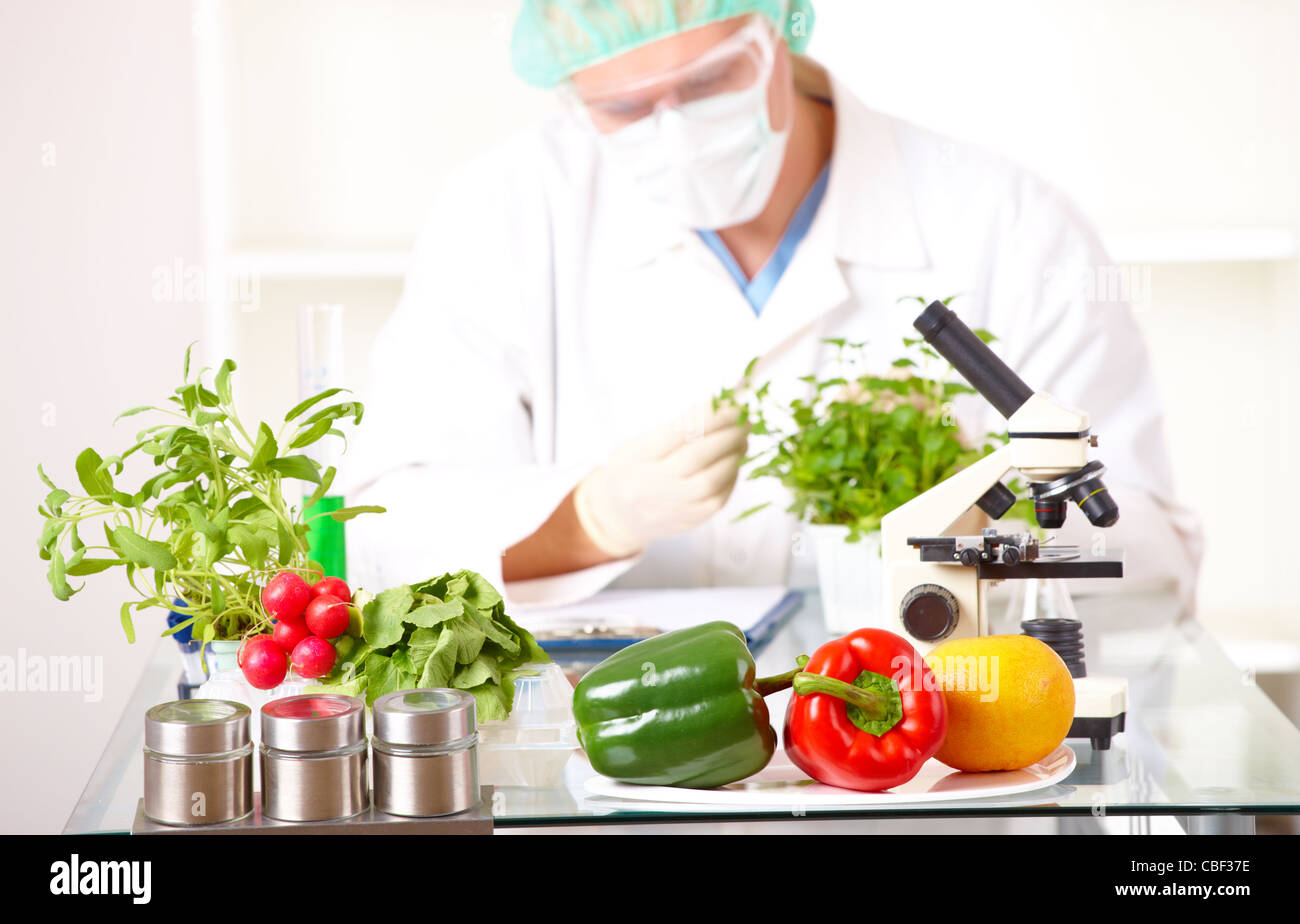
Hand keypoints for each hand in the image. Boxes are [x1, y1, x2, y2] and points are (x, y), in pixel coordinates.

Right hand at [573, 402, 749, 557]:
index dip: (709, 417)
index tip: (731, 405)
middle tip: (744, 421)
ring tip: (743, 441)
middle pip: (695, 458)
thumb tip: (717, 409)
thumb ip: (672, 429)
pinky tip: (735, 464)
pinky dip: (731, 480)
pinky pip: (716, 502)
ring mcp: (668, 509)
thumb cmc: (631, 470)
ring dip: (733, 457)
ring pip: (709, 483)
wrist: (618, 516)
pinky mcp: (686, 523)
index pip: (677, 433)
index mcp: (635, 459)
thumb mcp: (637, 444)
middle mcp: (649, 486)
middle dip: (726, 436)